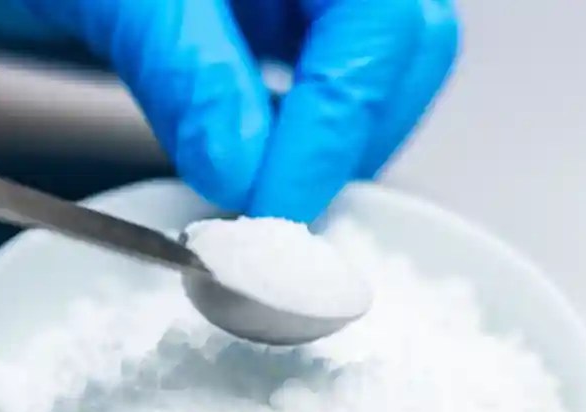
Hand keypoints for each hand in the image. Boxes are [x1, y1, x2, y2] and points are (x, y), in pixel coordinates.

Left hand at [0, 0, 459, 221]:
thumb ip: (181, 64)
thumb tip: (247, 173)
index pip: (379, 18)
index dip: (338, 121)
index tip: (272, 217)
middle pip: (403, 41)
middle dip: (351, 133)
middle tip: (276, 217)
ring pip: (376, 65)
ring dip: (332, 141)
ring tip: (261, 202)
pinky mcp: (257, 17)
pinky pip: (322, 75)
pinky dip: (299, 133)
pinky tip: (250, 168)